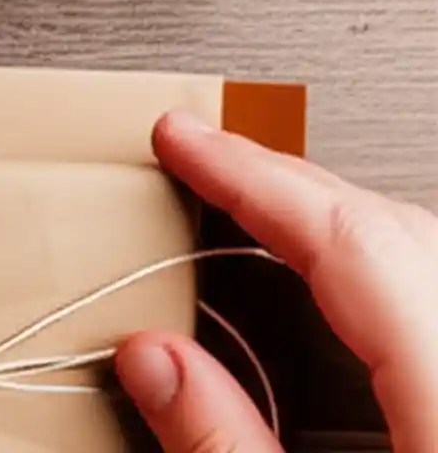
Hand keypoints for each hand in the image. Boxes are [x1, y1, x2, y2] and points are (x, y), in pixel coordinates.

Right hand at [115, 111, 437, 452]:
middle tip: (200, 153)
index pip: (352, 241)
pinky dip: (368, 260)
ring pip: (418, 248)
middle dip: (283, 180)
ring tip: (248, 197)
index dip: (255, 178)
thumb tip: (154, 359)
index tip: (185, 142)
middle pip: (392, 230)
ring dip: (326, 213)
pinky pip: (428, 288)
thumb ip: (224, 444)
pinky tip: (322, 273)